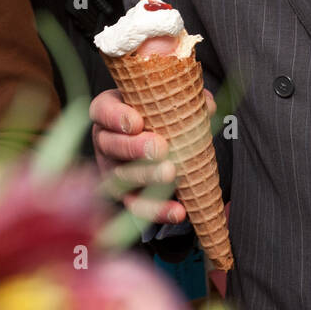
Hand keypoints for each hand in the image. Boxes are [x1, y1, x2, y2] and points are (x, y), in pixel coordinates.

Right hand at [89, 86, 216, 225]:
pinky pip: (137, 205)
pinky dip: (157, 210)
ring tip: (171, 173)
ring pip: (122, 177)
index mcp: (109, 111)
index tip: (137, 122)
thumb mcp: (166, 99)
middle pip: (111, 145)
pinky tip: (178, 211)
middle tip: (160, 148)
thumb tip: (208, 105)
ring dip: (147, 177)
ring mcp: (113, 169)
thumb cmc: (158, 110)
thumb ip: (185, 98)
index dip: (116, 117)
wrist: (158, 135)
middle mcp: (105, 141)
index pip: (102, 111)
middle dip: (134, 148)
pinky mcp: (125, 194)